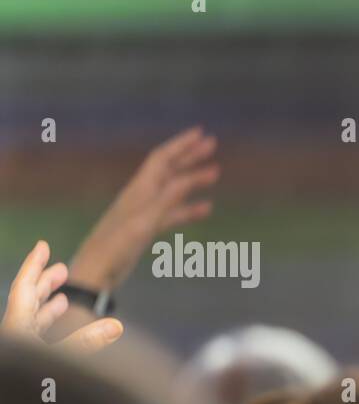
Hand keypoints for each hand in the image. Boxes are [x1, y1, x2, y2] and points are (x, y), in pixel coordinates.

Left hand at [2, 241, 122, 350]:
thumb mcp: (61, 358)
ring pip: (31, 317)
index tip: (42, 245)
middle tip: (61, 269)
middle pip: (27, 299)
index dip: (34, 264)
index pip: (24, 286)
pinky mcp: (25, 356)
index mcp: (17, 326)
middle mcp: (15, 331)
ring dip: (47, 304)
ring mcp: (19, 344)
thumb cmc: (29, 383)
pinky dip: (48, 324)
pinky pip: (35, 333)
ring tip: (63, 298)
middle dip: (45, 281)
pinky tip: (58, 327)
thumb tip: (116, 325)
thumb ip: (86, 341)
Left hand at [70, 127, 218, 291]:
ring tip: (215, 173)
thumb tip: (186, 179)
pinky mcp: (148, 227)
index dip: (182, 145)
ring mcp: (146, 211)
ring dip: (193, 180)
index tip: (202, 134)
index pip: (163, 159)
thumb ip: (166, 201)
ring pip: (174, 190)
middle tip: (212, 145)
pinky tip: (206, 208)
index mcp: (141, 189)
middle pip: (170, 169)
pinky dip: (190, 208)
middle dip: (190, 156)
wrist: (98, 269)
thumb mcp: (144, 222)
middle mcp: (143, 195)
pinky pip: (174, 212)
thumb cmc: (117, 245)